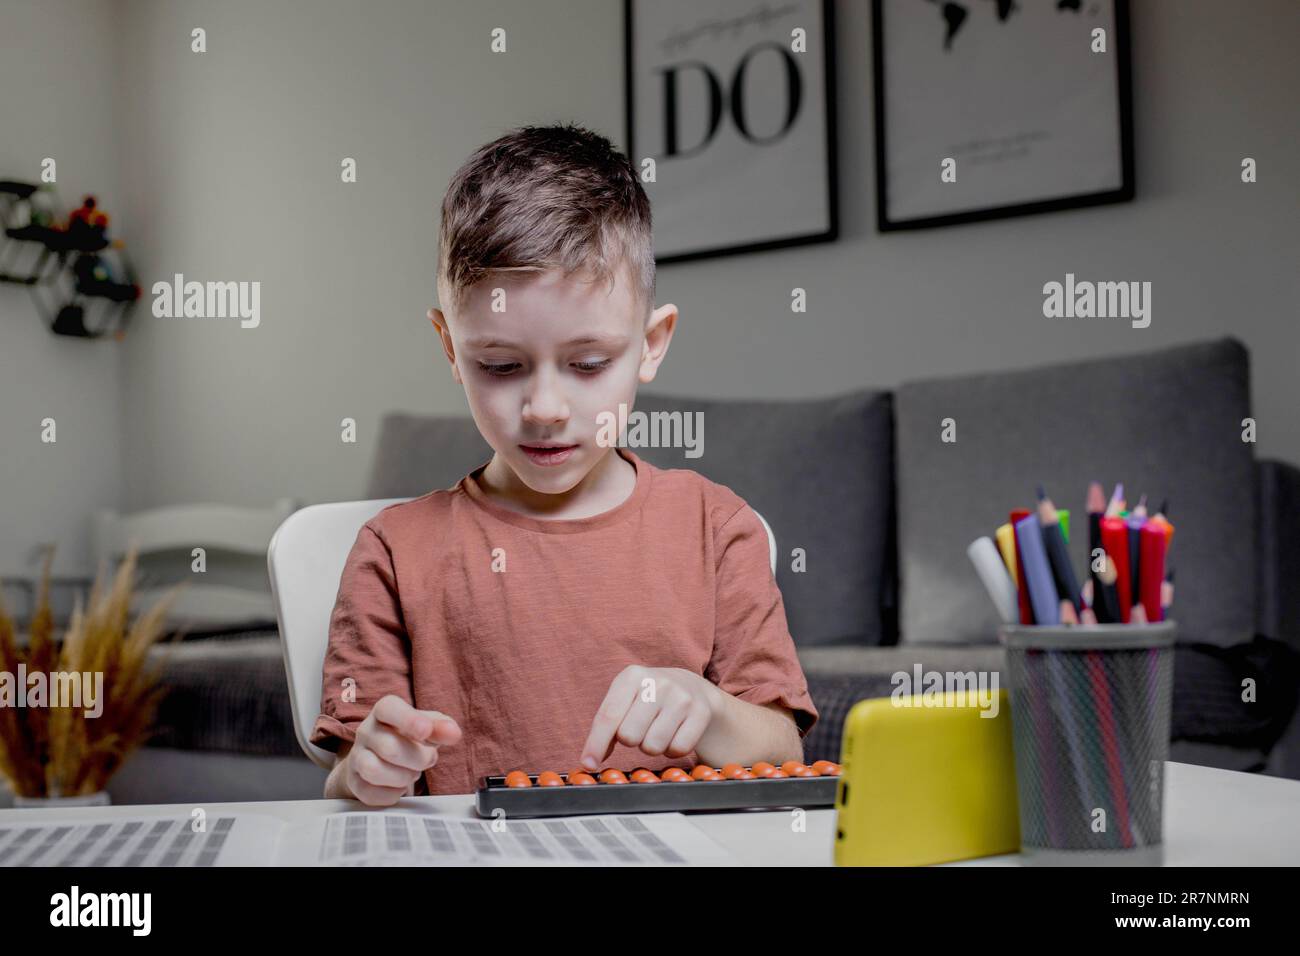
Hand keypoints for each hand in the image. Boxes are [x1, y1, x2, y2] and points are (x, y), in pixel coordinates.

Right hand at [341, 694, 460, 806]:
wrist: (381, 756)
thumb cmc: (408, 737)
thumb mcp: (428, 726)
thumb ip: (442, 728)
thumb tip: (453, 733)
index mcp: (384, 711)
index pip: (389, 709)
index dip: (408, 720)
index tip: (426, 731)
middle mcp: (365, 731)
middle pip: (389, 748)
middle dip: (417, 759)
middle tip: (428, 760)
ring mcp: (356, 756)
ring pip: (374, 771)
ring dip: (402, 777)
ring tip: (412, 773)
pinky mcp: (354, 782)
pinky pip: (371, 793)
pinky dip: (392, 794)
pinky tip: (398, 786)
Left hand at [580, 666, 720, 770]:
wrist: (692, 688)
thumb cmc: (649, 699)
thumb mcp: (624, 700)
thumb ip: (606, 727)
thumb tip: (590, 760)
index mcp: (632, 676)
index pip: (608, 716)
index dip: (595, 744)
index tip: (588, 764)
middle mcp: (658, 683)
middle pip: (629, 736)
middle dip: (632, 740)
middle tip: (641, 728)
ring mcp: (682, 697)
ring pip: (653, 746)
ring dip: (652, 746)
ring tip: (658, 729)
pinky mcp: (701, 712)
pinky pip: (678, 750)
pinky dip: (673, 750)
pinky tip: (675, 734)